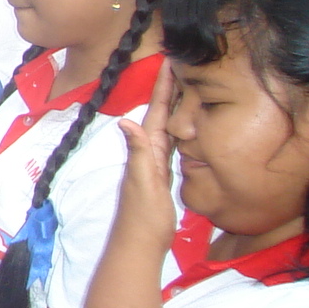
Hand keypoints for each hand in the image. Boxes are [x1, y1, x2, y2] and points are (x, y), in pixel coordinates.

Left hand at [114, 57, 179, 246]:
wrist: (140, 244)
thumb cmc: (143, 217)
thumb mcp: (143, 183)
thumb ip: (138, 154)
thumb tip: (126, 123)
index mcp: (147, 151)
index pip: (156, 113)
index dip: (162, 89)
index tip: (168, 63)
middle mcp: (148, 154)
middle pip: (161, 115)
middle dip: (168, 90)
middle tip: (178, 65)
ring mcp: (154, 164)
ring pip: (166, 127)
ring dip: (173, 107)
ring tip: (183, 87)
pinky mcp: (161, 176)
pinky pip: (170, 145)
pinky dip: (176, 130)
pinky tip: (182, 127)